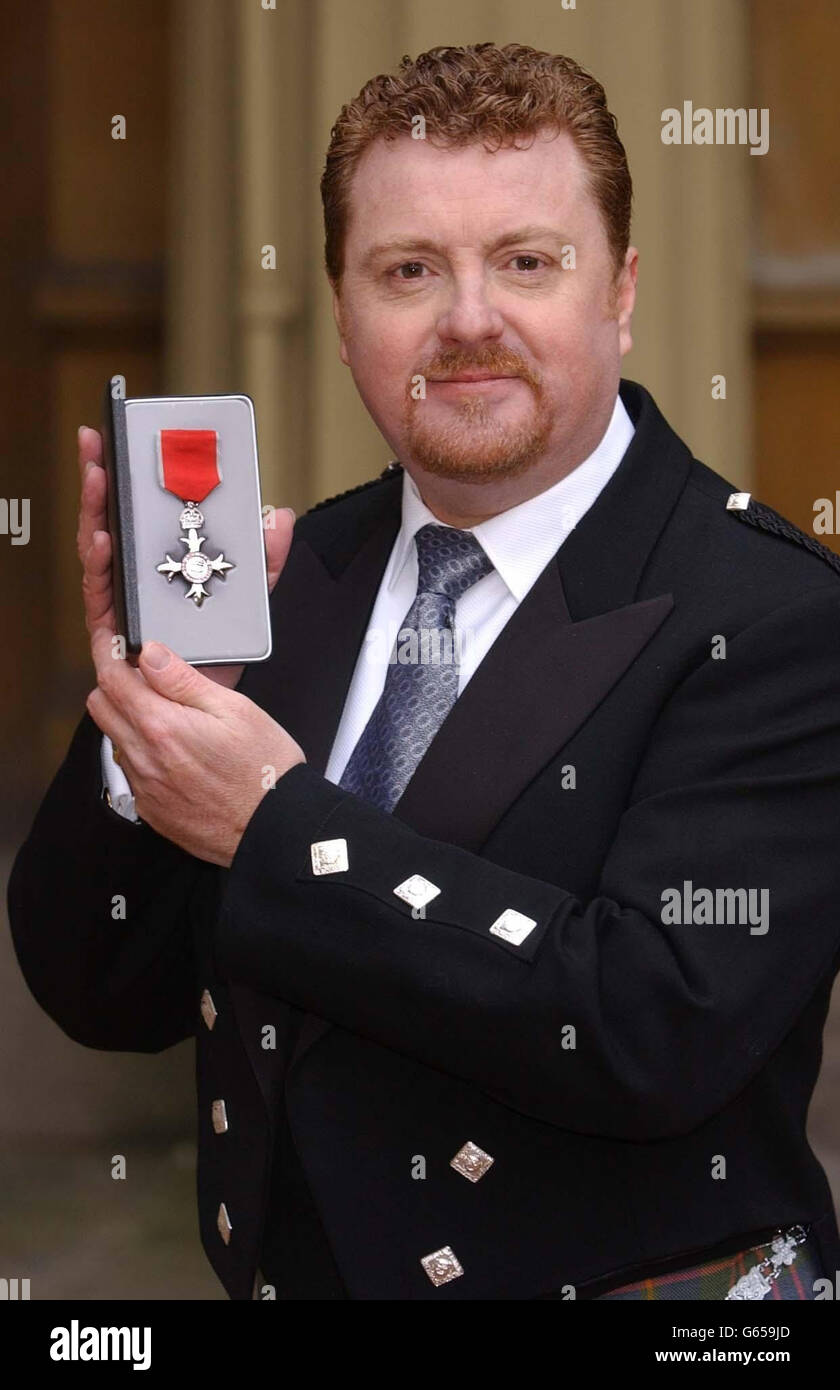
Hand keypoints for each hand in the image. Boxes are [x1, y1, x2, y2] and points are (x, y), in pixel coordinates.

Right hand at [77, 425, 294, 687]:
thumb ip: (265, 559)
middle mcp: (134, 572)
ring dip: (95, 508)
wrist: (202, 706)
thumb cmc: (214, 648)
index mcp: (161, 557)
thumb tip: (280, 516)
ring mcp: (120, 595)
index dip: (136, 471)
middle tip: (99, 440)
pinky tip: (105, 538)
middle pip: (114, 517)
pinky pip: (101, 589)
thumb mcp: (249, 596)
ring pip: (99, 545)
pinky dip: (101, 562)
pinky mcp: (111, 624)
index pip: (144, 507)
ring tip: (99, 476)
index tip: (134, 434)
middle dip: (103, 475)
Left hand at [86, 628, 305, 865]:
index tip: (109, 637)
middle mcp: (144, 758)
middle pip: (100, 706)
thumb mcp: (235, 710)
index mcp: (162, 726)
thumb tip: (151, 654)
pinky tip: (177, 754)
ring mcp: (145, 787)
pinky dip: (142, 754)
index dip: (105, 649)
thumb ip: (184, 680)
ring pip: (115, 739)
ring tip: (171, 718)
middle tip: (143, 676)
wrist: (276, 829)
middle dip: (112, 683)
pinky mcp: (151, 810)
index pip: (111, 678)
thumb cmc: (265, 771)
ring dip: (129, 720)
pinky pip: (131, 772)